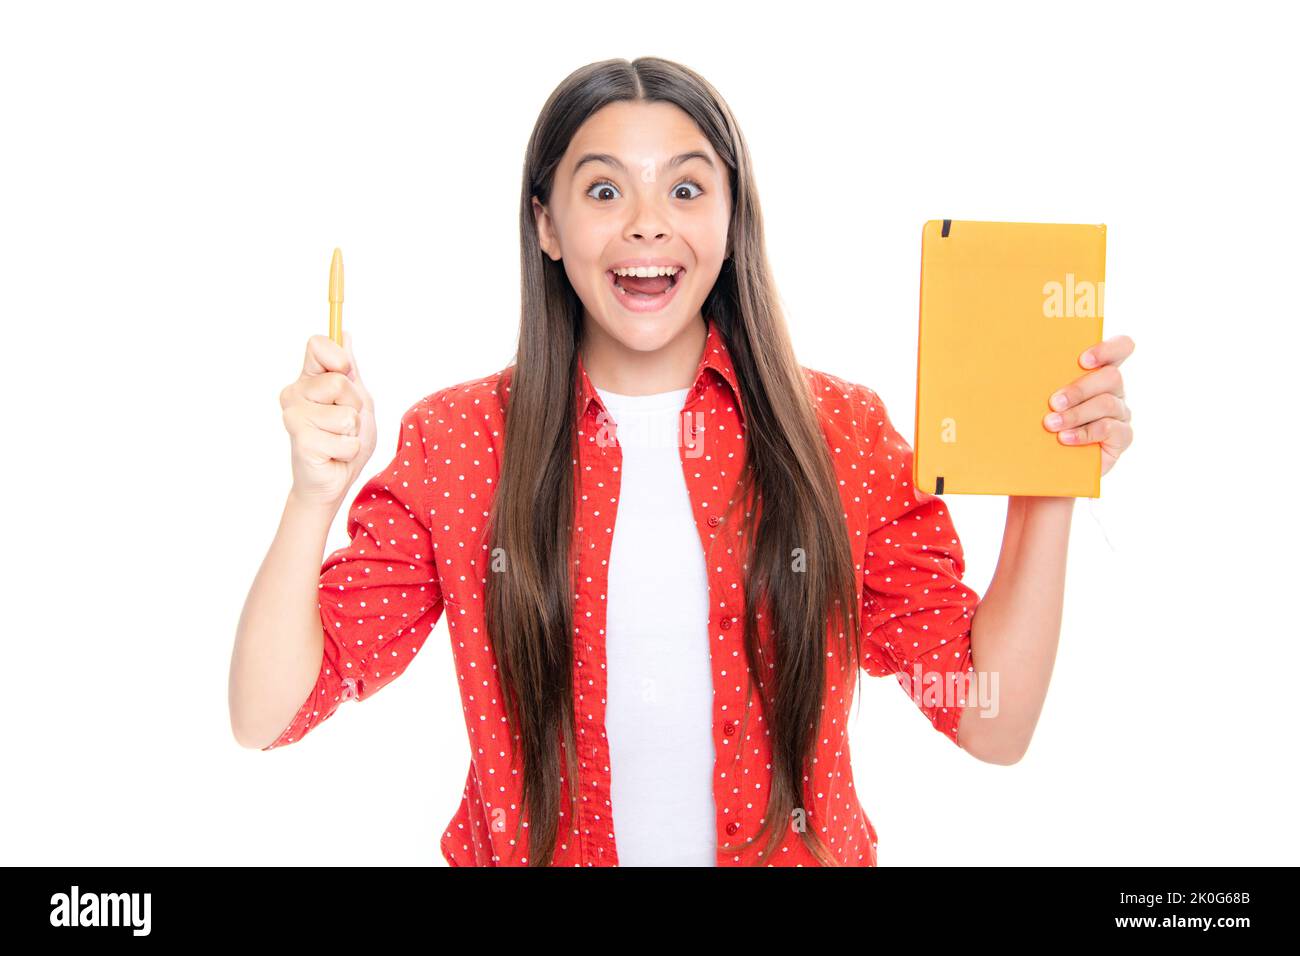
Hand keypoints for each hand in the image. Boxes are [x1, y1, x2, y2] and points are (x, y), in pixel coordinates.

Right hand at [280, 331, 376, 508]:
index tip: (344, 371)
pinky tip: (333, 455)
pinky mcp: (302, 441)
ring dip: (353, 432)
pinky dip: (349, 450)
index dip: (338, 357)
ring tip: (338, 440)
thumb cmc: (344, 441)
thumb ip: (350, 371)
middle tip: (344, 424)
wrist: (333, 481)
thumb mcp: (357, 401)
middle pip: (339, 381)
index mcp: (308, 380)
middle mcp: (295, 394)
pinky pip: (346, 439)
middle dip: (354, 406)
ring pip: (345, 413)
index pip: (317, 345)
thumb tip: (344, 335)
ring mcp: (294, 417)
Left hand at [1042, 334, 1134, 476]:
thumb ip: (1037, 379)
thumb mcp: (1038, 398)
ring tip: (1051, 424)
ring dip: (1076, 413)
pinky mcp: (1122, 437)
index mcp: (1098, 371)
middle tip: (1054, 402)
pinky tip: (1065, 438)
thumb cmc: (1041, 421)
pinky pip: (1109, 430)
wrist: (1046, 462)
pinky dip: (1084, 434)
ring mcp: (1120, 413)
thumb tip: (1008, 367)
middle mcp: (1114, 389)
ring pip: (1107, 403)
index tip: (1083, 360)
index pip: (1121, 347)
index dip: (1108, 349)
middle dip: (1080, 389)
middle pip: (1111, 376)